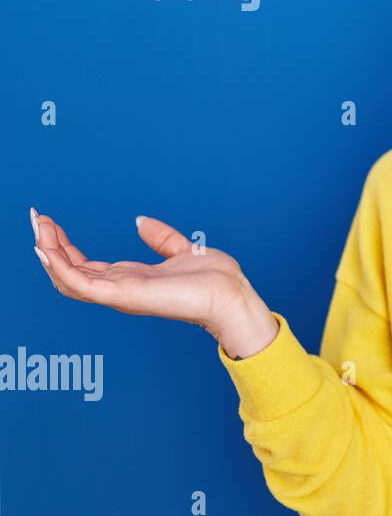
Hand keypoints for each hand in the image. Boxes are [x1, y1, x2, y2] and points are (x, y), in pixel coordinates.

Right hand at [29, 207, 275, 349]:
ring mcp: (120, 294)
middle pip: (70, 271)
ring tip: (36, 227)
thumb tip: (140, 221)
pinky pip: (82, 285)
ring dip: (49, 253)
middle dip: (49, 246)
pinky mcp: (125, 295)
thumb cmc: (214, 281)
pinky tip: (46, 249)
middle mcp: (120, 288)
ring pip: (69, 277)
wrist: (232, 296)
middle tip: (35, 218)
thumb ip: (160, 238)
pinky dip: (60, 269)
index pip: (84, 265)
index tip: (49, 222)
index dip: (63, 246)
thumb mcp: (183, 251)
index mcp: (130, 278)